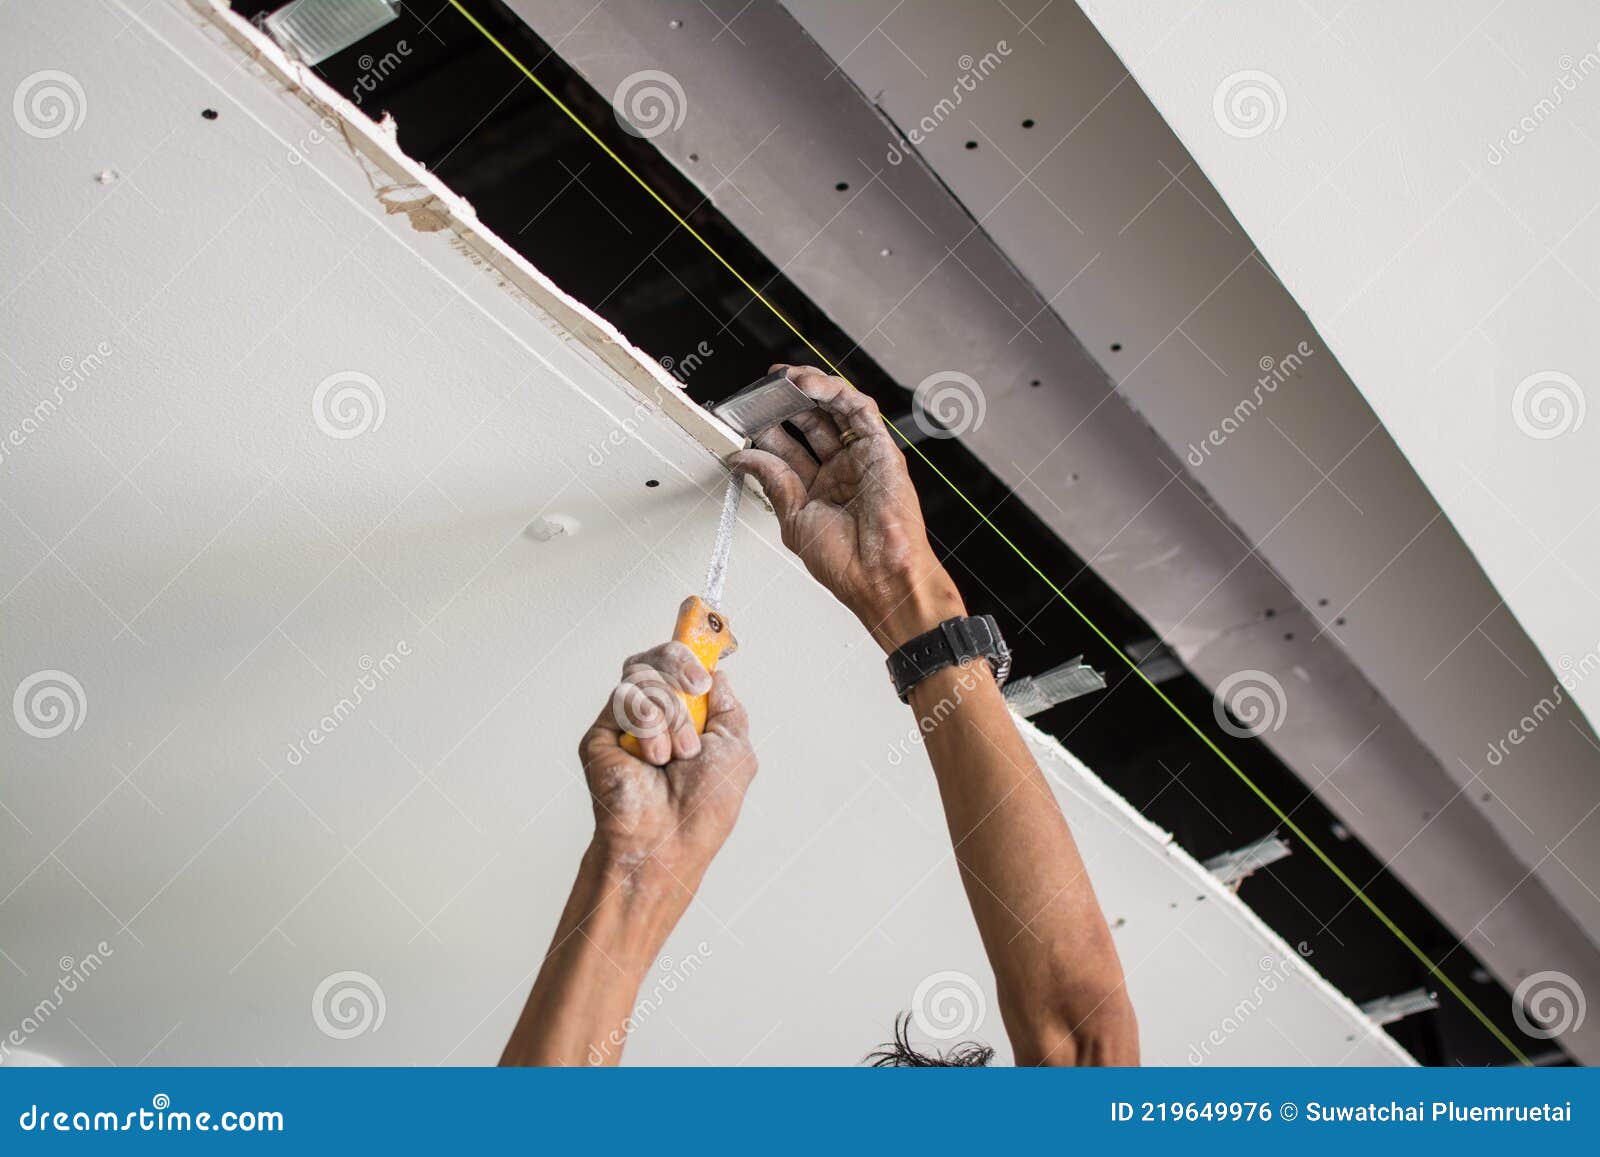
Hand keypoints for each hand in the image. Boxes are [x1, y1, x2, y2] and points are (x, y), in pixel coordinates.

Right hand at [580, 638, 756, 879]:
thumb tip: (716, 670)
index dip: (690, 639)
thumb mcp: (736, 747)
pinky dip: (649, 721)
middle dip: (682, 663)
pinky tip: (655, 755)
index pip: (684, 664)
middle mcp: (657, 714)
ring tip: (678, 752)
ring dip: (671, 712)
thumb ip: (726, 705)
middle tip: (697, 687)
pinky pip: (626, 695)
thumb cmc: (704, 808)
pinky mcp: (603, 730)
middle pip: (660, 656)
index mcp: (690, 716)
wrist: (668, 839)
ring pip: (644, 673)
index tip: (700, 612)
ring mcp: (627, 721)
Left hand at [730, 365, 964, 649]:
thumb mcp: (793, 518)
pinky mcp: (881, 447)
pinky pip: (858, 408)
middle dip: (783, 404)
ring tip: (783, 379)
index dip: (764, 429)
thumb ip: (773, 480)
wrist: (879, 575)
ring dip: (808, 388)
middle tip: (760, 393)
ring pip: (834, 408)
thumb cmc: (846, 561)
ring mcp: (860, 457)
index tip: (740, 418)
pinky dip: (834, 391)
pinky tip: (809, 385)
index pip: (787, 447)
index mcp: (819, 489)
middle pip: (809, 422)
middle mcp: (840, 470)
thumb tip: (744, 457)